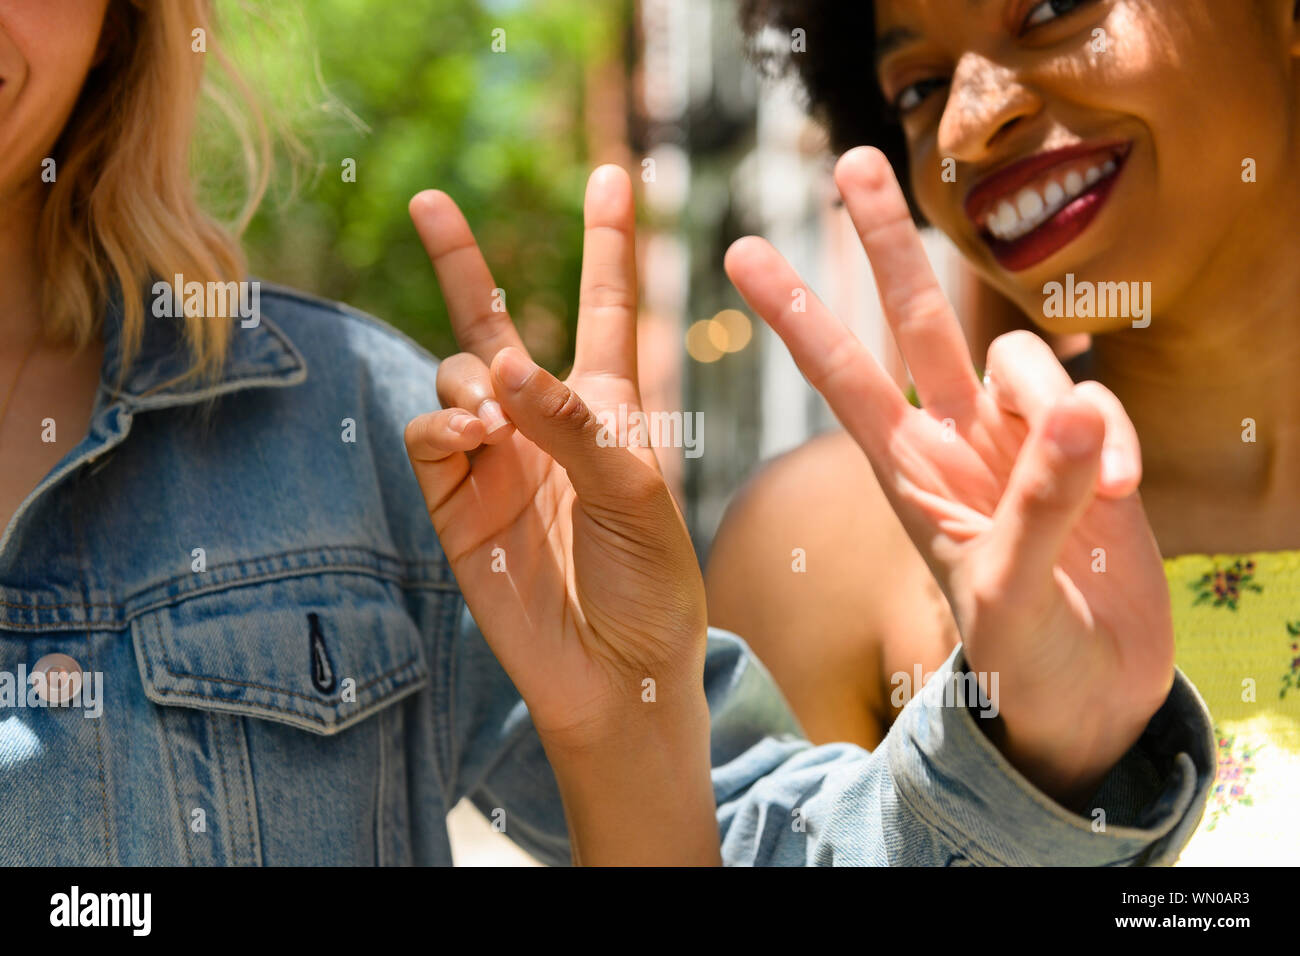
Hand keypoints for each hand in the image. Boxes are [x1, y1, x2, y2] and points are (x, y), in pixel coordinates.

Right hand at [404, 166, 716, 862]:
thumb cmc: (650, 583)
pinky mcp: (455, 502)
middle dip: (462, 259)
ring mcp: (495, 459)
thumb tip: (502, 362)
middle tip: (429, 198)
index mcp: (609, 408)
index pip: (608, 308)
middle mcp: (545, 422)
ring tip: (495, 418)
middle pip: (498, 320)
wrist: (618, 673)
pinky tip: (472, 437)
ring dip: (470, 378)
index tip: (616, 176)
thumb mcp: (636, 491)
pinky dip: (443, 423)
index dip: (608, 243)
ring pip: (456, 374)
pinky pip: (430, 435)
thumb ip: (574, 422)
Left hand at [725, 147, 1173, 807]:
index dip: (794, 313)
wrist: (1087, 699)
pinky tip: (1122, 491)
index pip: (840, 375)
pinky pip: (1092, 400)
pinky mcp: (1082, 448)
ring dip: (1060, 405)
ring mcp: (1018, 441)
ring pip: (1023, 360)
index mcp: (906, 473)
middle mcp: (954, 441)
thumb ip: (1037, 511)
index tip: (739, 251)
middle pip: (915, 320)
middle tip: (852, 163)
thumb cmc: (1021, 665)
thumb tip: (1066, 418)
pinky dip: (1112, 435)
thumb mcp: (1008, 600)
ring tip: (1100, 489)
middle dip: (887, 244)